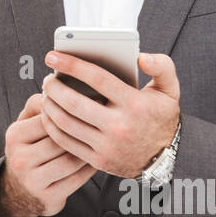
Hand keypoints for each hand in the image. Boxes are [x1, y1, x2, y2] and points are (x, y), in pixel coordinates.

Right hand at [0, 93, 98, 216]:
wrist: (20, 192)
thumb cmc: (30, 149)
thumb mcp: (25, 125)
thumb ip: (38, 105)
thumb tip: (60, 85)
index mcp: (14, 135)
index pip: (48, 118)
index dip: (70, 110)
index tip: (89, 104)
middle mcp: (19, 158)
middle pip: (60, 139)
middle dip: (82, 130)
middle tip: (103, 121)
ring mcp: (33, 180)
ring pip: (71, 159)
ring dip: (89, 149)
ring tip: (102, 140)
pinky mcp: (48, 196)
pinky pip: (77, 179)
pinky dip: (89, 168)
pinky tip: (97, 158)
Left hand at [39, 50, 180, 178]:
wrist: (165, 157)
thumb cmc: (161, 117)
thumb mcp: (170, 90)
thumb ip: (162, 66)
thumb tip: (141, 57)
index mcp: (134, 104)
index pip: (96, 78)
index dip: (71, 64)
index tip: (53, 56)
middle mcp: (119, 126)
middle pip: (74, 102)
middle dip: (53, 87)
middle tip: (47, 79)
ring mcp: (107, 145)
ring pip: (66, 123)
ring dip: (49, 106)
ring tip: (46, 94)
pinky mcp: (98, 160)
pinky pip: (66, 142)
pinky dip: (52, 127)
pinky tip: (48, 115)